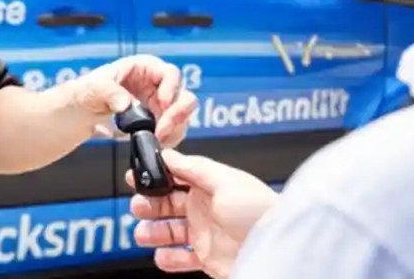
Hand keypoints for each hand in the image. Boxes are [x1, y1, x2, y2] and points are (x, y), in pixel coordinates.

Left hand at [67, 54, 197, 146]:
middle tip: (161, 130)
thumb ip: (109, 93)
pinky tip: (154, 143)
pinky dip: (169, 139)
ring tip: (156, 139)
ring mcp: (160, 104)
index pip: (170, 73)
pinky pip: (174, 131)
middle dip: (178, 114)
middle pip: (183, 95)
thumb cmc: (86, 93)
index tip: (163, 104)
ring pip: (183, 116)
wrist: (79, 114)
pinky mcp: (158, 122)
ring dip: (174, 130)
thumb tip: (126, 103)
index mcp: (145, 67)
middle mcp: (157, 84)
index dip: (171, 88)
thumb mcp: (92, 89)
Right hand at [127, 149, 278, 276]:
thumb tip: (169, 154)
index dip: (155, 176)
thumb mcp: (224, 179)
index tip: (135, 176)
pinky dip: (168, 259)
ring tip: (143, 234)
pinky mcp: (207, 258)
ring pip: (169, 231)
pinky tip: (162, 255)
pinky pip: (180, 259)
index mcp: (209, 185)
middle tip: (138, 206)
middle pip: (167, 204)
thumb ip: (194, 167)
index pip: (175, 176)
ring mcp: (205, 234)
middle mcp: (205, 208)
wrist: (278, 249)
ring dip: (153, 232)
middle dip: (149, 204)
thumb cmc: (259, 211)